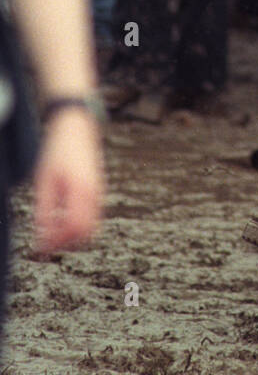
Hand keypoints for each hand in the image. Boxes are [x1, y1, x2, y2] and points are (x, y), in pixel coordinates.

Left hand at [32, 109, 102, 254]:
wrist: (77, 128)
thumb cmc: (58, 151)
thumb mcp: (44, 181)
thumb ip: (44, 210)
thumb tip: (42, 237)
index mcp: (81, 191)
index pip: (75, 228)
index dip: (59, 242)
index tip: (42, 247)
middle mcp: (94, 194)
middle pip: (87, 233)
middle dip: (68, 243)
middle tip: (48, 243)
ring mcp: (99, 192)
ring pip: (92, 226)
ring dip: (74, 234)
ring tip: (53, 232)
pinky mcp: (98, 190)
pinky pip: (93, 215)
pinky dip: (80, 224)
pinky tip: (62, 219)